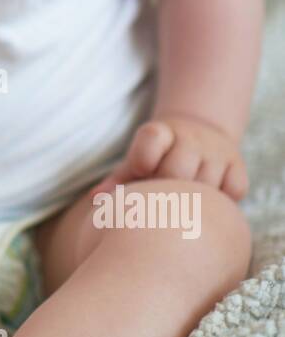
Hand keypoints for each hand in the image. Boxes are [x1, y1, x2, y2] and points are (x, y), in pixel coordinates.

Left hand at [88, 114, 248, 202]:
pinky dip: (223, 203)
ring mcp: (217, 151)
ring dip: (194, 201)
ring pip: (207, 185)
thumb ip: (117, 181)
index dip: (143, 161)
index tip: (142, 173)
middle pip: (178, 170)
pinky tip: (209, 204)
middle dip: (167, 190)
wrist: (197, 136)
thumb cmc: (155, 160)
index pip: (150, 139)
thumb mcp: (135, 164)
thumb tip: (97, 200)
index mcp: (160, 132)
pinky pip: (233, 192)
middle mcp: (191, 137)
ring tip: (183, 204)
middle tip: (162, 199)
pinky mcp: (238, 166)